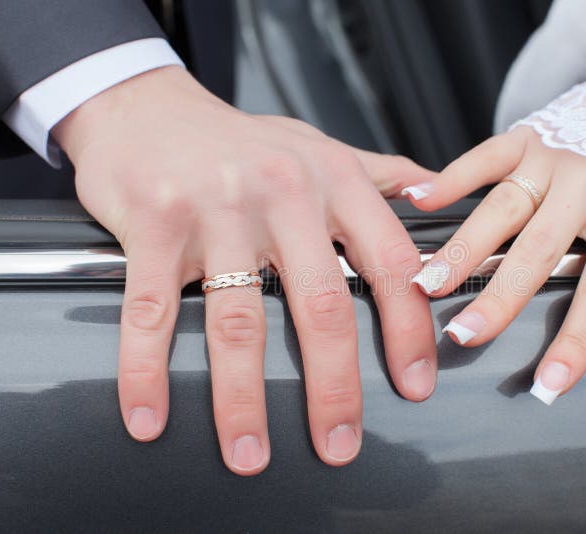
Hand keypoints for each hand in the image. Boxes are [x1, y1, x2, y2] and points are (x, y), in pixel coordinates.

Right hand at [54, 66, 437, 474]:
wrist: (149, 108)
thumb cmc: (243, 142)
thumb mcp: (320, 147)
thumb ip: (381, 174)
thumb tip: (436, 193)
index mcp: (335, 182)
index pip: (390, 264)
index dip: (409, 331)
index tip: (415, 386)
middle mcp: (285, 194)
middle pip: (322, 307)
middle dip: (334, 388)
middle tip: (338, 445)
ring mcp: (217, 208)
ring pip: (239, 321)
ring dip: (243, 400)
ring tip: (250, 453)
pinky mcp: (155, 223)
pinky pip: (152, 310)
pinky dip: (149, 370)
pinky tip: (152, 415)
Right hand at [404, 127, 585, 404]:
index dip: (576, 338)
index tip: (549, 381)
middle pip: (536, 253)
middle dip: (498, 298)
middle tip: (465, 336)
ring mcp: (551, 158)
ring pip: (500, 210)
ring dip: (462, 248)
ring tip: (427, 284)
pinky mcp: (526, 137)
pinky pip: (484, 156)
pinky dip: (451, 177)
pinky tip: (419, 201)